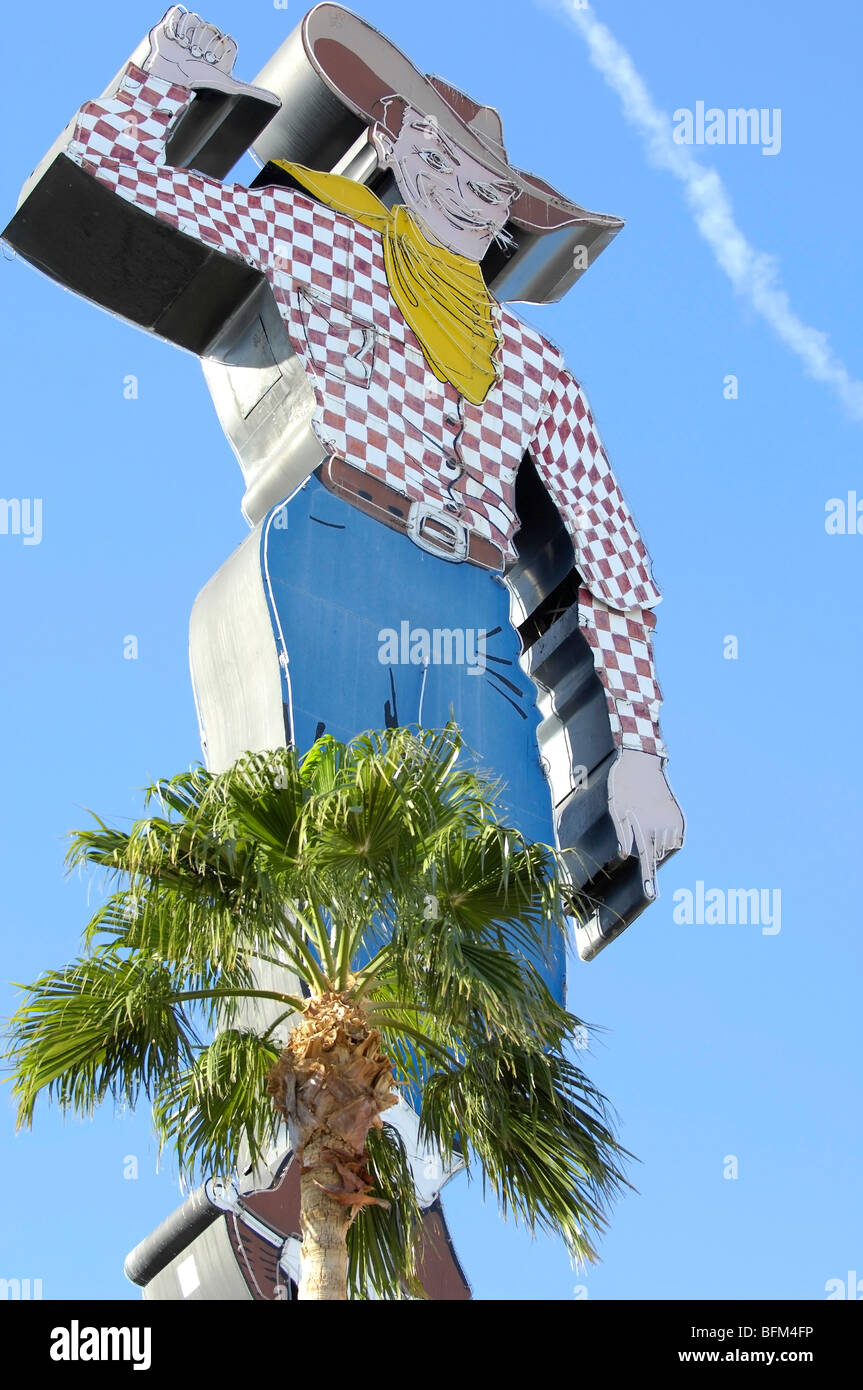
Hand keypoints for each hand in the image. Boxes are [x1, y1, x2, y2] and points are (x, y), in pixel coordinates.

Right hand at [144, 6, 278, 102]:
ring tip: (184, 50)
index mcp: (216, 53)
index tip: (215, 62)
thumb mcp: (228, 86)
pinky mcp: (170, 24)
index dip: (222, 49)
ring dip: (189, 35)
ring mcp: (187, 32)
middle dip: (204, 44)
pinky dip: (175, 23)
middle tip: (197, 57)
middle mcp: (202, 41)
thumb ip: (252, 92)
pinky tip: (175, 38)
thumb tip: (278, 101)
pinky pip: (178, 11)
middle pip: (211, 28)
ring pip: (195, 19)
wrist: (168, 81)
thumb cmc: (197, 84)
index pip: (228, 41)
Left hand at [607, 749, 684, 899]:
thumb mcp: (616, 811)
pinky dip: (666, 836)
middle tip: (637, 829)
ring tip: (646, 820)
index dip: (648, 880)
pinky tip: (657, 820)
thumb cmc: (623, 788)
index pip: (646, 861)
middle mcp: (661, 828)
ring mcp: (673, 824)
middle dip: (646, 852)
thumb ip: (623, 835)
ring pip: (664, 848)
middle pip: (654, 856)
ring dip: (656, 843)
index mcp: (643, 828)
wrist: (642, 764)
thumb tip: (624, 856)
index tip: (652, 896)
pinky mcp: (680, 820)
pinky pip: (674, 840)